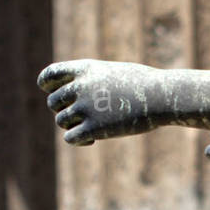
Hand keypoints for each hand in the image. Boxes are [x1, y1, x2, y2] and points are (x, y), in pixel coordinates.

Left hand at [37, 59, 162, 144]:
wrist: (162, 96)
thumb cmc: (144, 85)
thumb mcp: (114, 74)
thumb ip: (92, 81)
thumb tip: (76, 97)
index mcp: (85, 69)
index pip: (49, 75)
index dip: (47, 85)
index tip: (55, 93)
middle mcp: (81, 86)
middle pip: (53, 102)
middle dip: (63, 110)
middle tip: (82, 116)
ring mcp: (86, 107)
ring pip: (61, 121)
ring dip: (73, 126)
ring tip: (93, 126)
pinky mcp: (94, 128)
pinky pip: (70, 138)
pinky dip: (79, 140)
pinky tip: (92, 139)